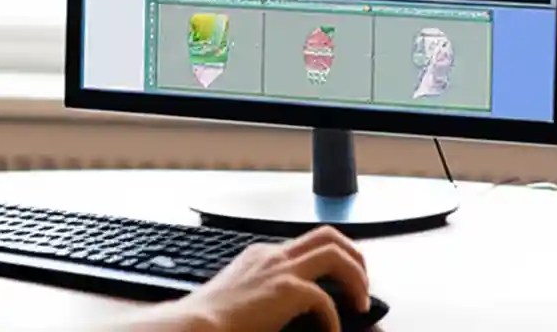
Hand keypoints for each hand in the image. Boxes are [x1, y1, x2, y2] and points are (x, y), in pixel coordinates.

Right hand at [114, 226, 368, 331]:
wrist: (194, 327)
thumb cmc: (211, 322)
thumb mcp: (240, 300)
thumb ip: (265, 297)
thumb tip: (294, 312)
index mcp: (260, 257)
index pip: (306, 245)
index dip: (332, 261)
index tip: (343, 284)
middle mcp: (272, 256)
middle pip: (329, 235)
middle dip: (355, 256)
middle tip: (362, 286)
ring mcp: (278, 269)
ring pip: (335, 253)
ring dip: (356, 277)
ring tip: (361, 304)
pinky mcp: (284, 289)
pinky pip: (324, 298)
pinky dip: (334, 318)